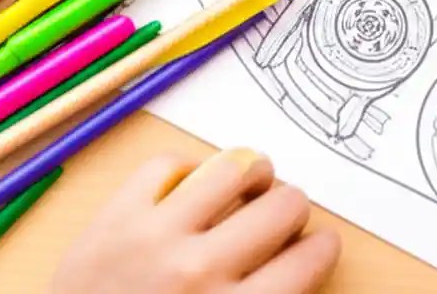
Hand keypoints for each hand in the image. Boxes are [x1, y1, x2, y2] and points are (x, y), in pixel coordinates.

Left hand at [55, 149, 339, 293]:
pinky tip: (192, 187)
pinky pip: (166, 164)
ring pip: (234, 168)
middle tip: (282, 217)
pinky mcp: (115, 218)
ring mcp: (155, 238)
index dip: (321, 248)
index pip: (309, 259)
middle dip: (292, 209)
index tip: (315, 246)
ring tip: (250, 182)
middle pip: (284, 206)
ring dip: (252, 174)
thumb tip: (296, 269)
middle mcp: (201, 271)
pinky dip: (185, 169)